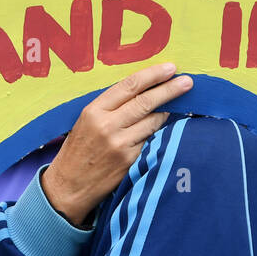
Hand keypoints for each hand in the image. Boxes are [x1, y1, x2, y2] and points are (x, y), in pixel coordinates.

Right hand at [41, 62, 192, 225]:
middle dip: (169, 89)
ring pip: (153, 121)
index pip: (129, 86)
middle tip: (187, 81)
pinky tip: (166, 127)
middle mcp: (107, 126)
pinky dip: (160, 132)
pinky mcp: (131, 161)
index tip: (169, 68)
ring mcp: (120, 145)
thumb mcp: (86, 121)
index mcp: (94, 111)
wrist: (69, 187)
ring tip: (179, 103)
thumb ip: (110, 106)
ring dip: (168, 111)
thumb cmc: (78, 150)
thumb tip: (143, 90)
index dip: (152, 75)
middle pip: (145, 101)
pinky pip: (151, 140)